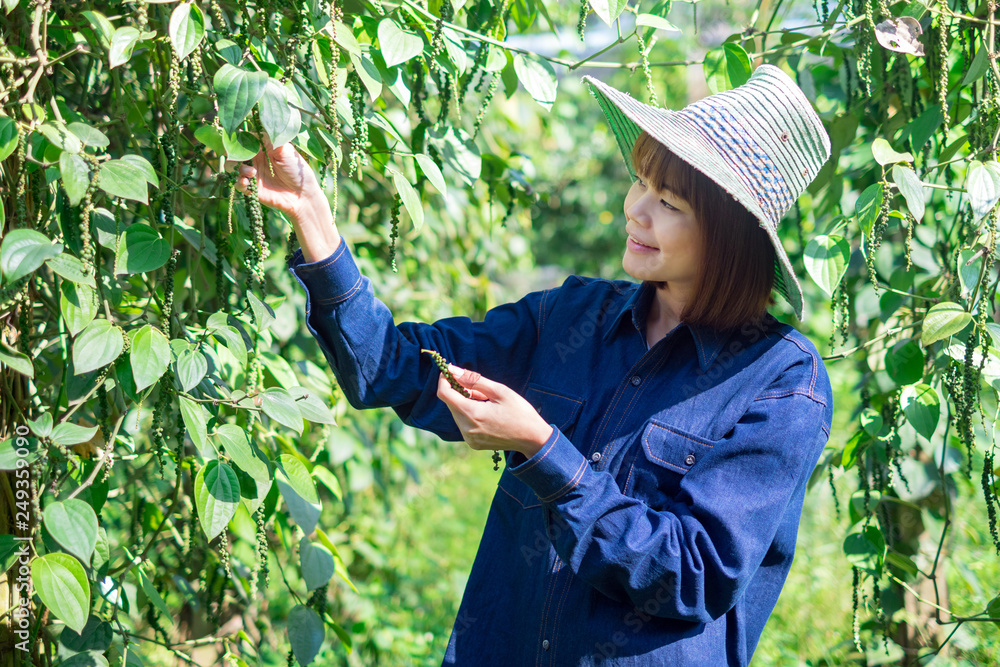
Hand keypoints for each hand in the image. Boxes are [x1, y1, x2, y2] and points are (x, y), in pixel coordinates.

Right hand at [233, 133, 326, 220]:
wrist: (302, 194)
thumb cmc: (297, 170)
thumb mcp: (286, 150)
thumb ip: (270, 138)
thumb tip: (255, 128)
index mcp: (263, 147)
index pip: (245, 139)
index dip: (239, 139)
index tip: (238, 140)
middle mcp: (256, 159)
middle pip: (236, 153)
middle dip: (234, 154)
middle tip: (239, 159)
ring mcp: (253, 174)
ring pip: (234, 167)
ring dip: (238, 168)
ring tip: (252, 173)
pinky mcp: (252, 189)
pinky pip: (237, 184)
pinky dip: (238, 182)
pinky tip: (246, 182)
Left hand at [436, 364, 553, 458]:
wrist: (533, 439)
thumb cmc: (519, 412)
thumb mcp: (499, 391)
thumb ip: (473, 380)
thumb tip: (453, 370)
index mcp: (472, 414)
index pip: (444, 393)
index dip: (444, 380)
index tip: (451, 372)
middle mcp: (466, 428)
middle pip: (450, 403)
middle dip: (460, 391)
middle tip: (481, 390)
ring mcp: (469, 438)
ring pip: (456, 413)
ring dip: (465, 403)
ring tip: (487, 403)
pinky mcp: (472, 443)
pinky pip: (463, 424)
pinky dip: (470, 415)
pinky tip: (487, 414)